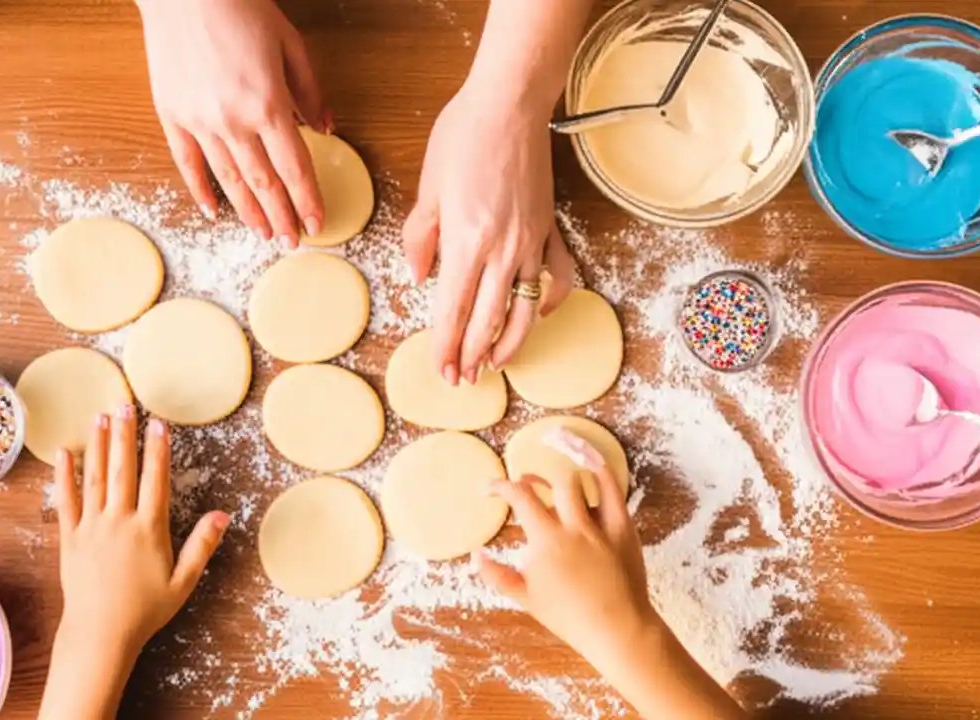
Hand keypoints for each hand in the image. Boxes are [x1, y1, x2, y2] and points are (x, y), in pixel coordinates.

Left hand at [54, 404, 229, 655]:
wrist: (100, 635)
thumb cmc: (145, 610)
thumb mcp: (183, 581)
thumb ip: (202, 545)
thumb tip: (223, 515)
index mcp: (149, 530)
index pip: (155, 481)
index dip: (158, 450)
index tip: (158, 424)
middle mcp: (118, 522)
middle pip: (122, 470)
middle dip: (124, 435)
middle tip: (124, 404)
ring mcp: (91, 528)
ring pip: (95, 479)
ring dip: (98, 446)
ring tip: (99, 417)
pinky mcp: (70, 539)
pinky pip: (66, 502)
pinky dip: (64, 477)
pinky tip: (64, 453)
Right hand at [138, 0, 328, 246]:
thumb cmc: (240, 8)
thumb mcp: (290, 44)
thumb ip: (309, 91)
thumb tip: (325, 128)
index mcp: (267, 104)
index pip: (294, 167)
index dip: (307, 200)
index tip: (316, 224)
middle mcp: (233, 120)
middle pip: (263, 182)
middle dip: (281, 217)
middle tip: (291, 243)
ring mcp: (200, 121)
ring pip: (230, 180)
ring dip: (249, 212)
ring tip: (263, 234)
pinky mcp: (173, 115)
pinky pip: (188, 163)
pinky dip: (202, 190)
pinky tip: (215, 212)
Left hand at [403, 84, 575, 384]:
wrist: (510, 103)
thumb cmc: (463, 137)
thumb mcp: (427, 188)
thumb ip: (422, 238)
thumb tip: (421, 276)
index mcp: (466, 242)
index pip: (452, 310)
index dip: (446, 347)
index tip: (442, 372)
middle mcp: (502, 249)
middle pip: (487, 320)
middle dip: (473, 356)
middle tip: (462, 380)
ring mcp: (531, 241)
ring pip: (526, 308)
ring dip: (511, 343)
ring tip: (496, 364)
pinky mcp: (549, 228)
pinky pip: (558, 275)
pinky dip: (552, 300)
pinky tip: (541, 314)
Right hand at [475, 440, 652, 676]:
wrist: (616, 628)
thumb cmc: (569, 616)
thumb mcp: (525, 598)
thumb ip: (496, 575)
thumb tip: (476, 555)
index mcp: (547, 541)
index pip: (520, 497)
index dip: (501, 485)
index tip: (491, 487)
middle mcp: (573, 527)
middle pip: (552, 482)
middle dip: (534, 477)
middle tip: (527, 483)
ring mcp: (600, 526)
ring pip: (580, 482)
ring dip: (563, 477)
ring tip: (555, 482)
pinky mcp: (623, 528)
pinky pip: (613, 491)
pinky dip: (601, 474)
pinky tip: (591, 466)